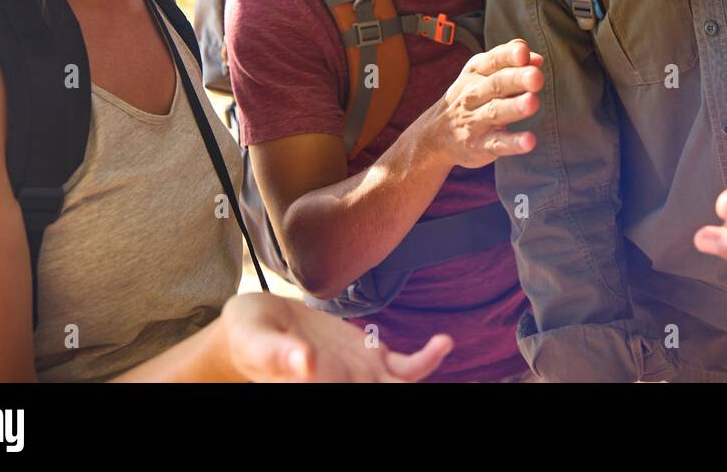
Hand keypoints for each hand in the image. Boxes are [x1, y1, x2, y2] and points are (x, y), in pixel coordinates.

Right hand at [218, 292, 452, 381]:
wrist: (253, 327)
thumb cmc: (247, 337)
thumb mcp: (255, 340)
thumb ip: (278, 354)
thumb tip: (306, 364)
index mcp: (321, 388)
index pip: (352, 398)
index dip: (388, 389)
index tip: (403, 385)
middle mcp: (346, 388)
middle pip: (390, 398)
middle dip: (417, 389)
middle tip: (475, 388)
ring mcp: (363, 377)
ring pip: (405, 387)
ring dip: (430, 378)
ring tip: (479, 381)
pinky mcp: (371, 358)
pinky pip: (407, 367)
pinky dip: (427, 358)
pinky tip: (443, 343)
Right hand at [423, 38, 544, 169]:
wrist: (436, 136)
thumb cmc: (470, 98)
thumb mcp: (481, 74)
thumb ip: (509, 63)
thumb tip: (538, 59)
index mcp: (476, 73)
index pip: (493, 60)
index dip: (508, 56)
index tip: (523, 53)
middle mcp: (473, 95)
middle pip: (496, 85)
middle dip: (516, 80)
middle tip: (536, 77)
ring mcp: (475, 122)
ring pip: (496, 112)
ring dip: (515, 107)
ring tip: (533, 102)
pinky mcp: (479, 146)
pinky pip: (497, 144)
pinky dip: (513, 143)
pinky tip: (529, 141)